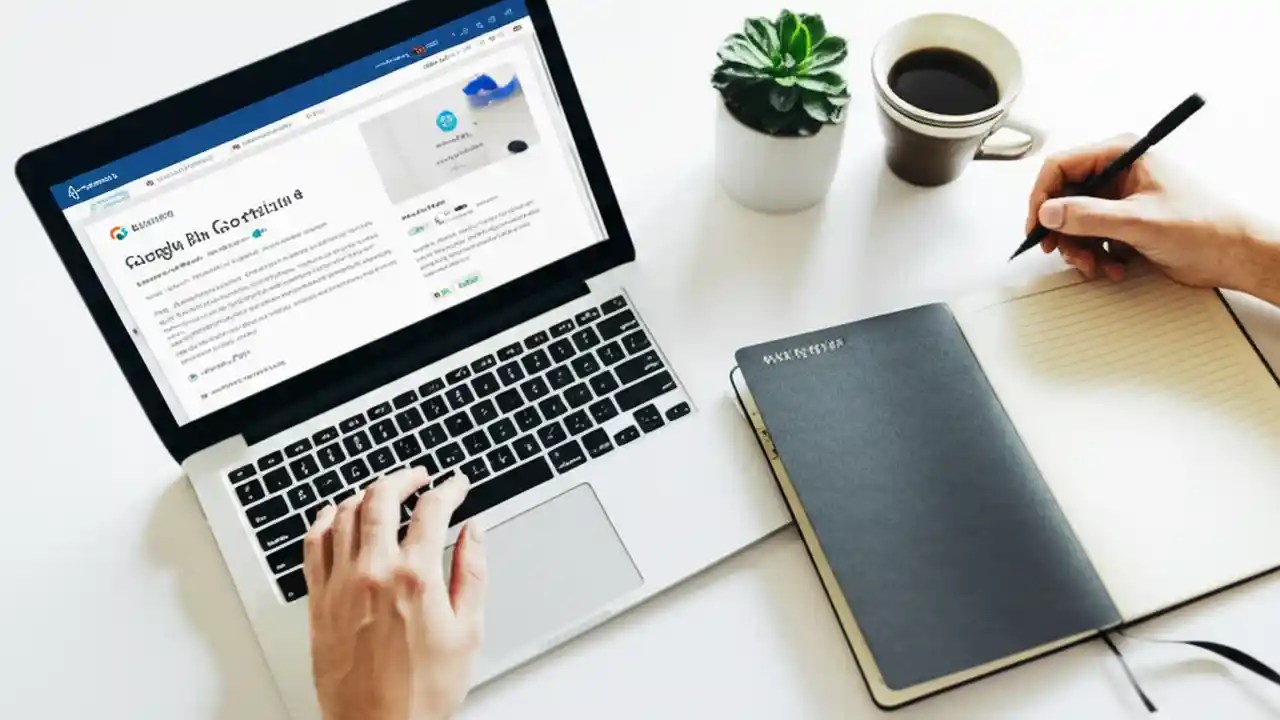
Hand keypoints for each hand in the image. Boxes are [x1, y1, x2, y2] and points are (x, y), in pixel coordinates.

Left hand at [304, 469, 485, 719]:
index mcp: (416, 577)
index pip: (432, 510)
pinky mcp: (319, 602)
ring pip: (344, 514)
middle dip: (404, 478)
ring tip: (382, 493)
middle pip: (381, 498)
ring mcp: (341, 585)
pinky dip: (324, 521)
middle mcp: (374, 573)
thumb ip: (472, 574)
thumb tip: (474, 534)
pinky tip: (334, 516)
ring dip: (366, 495)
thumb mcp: (468, 632)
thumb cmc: (423, 691)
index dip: (449, 489)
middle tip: (418, 477)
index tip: (456, 485)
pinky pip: (314, 545)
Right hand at [1025, 135, 1267, 291]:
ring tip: (1096, 265)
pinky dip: (1094, 257)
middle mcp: (1117, 173)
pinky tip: (1112, 266)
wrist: (1233, 255)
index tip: (1038, 226)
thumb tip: (1048, 213)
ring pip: (1073, 223)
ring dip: (1079, 249)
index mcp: (1122, 155)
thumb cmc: (1203, 226)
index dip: (1043, 197)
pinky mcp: (1121, 223)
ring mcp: (1118, 200)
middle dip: (1062, 231)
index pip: (1061, 166)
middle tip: (1063, 252)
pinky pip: (1089, 238)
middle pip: (1063, 198)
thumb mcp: (1139, 221)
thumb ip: (1089, 216)